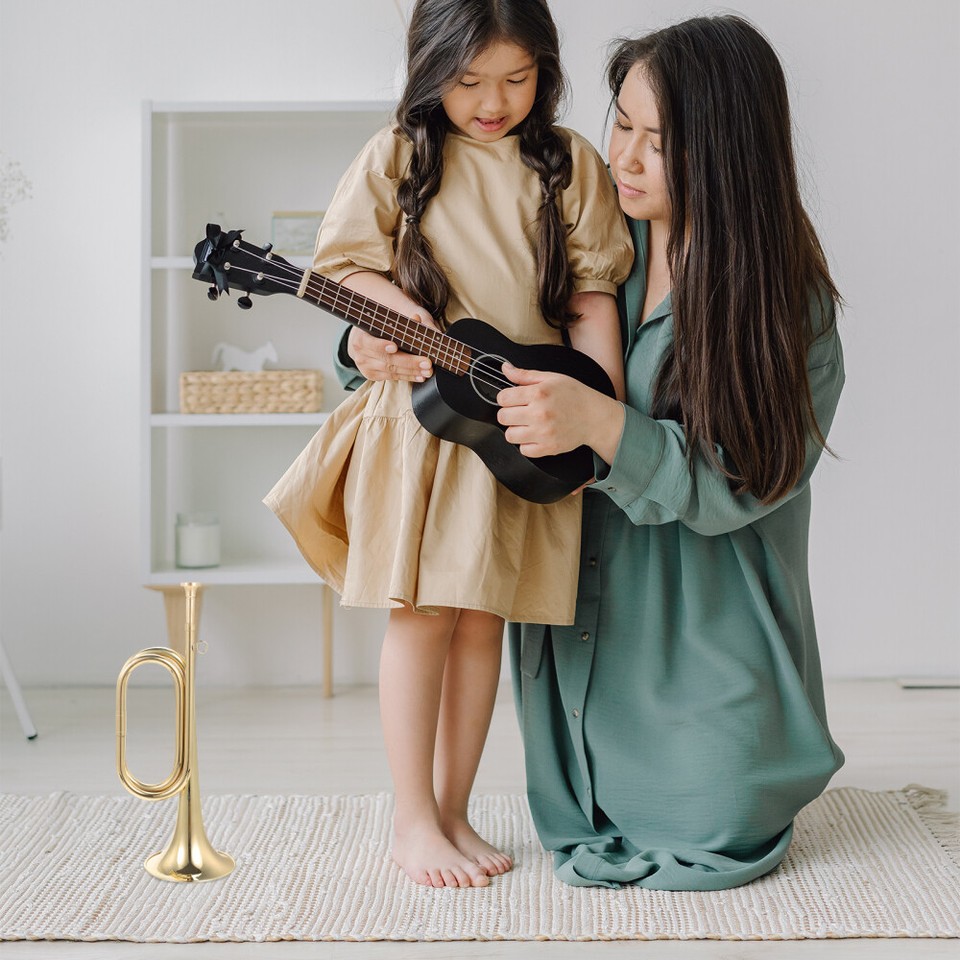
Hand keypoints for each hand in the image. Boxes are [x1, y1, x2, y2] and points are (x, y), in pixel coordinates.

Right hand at [347, 313, 434, 381]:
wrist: (362, 341)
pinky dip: (408, 376)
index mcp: (360, 337)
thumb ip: (401, 321)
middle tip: (426, 362)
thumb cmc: (377, 328)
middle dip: (409, 361)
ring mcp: (366, 366)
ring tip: (427, 370)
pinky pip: (392, 377)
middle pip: (387, 359)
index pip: (370, 342)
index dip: (382, 345)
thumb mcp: (385, 321)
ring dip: (412, 371)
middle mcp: (361, 354)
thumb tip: (416, 318)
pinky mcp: (372, 376)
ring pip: (391, 370)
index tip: (395, 347)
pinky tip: (420, 375)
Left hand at [496, 363, 612, 457]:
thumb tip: (505, 369)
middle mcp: (540, 414)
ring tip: (528, 424)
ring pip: (510, 435)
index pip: (502, 398)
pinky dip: (527, 444)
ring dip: (516, 430)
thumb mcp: (551, 378)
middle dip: (509, 413)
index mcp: (538, 393)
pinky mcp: (548, 448)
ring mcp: (544, 433)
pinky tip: (536, 434)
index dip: (506, 397)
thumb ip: (525, 375)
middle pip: (502, 417)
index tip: (513, 399)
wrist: (595, 416)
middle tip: (521, 411)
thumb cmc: (575, 395)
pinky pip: (523, 450)